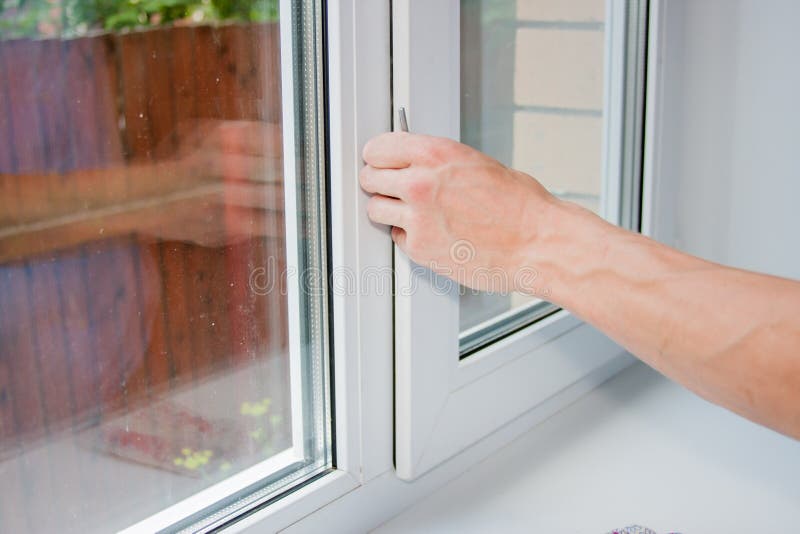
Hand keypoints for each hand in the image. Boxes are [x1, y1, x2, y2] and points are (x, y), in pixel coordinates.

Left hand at [360, 132, 559, 293]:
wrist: (535, 242)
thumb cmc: (518, 205)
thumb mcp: (477, 163)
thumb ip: (439, 162)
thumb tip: (417, 163)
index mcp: (435, 154)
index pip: (378, 149)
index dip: (379, 157)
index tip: (380, 162)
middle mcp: (420, 183)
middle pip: (369, 178)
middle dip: (379, 183)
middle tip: (390, 188)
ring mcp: (416, 218)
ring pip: (375, 210)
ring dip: (388, 211)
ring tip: (409, 213)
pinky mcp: (419, 248)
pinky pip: (396, 238)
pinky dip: (408, 236)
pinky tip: (431, 233)